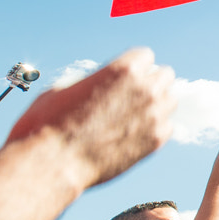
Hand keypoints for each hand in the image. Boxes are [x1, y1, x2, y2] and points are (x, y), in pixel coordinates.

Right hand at [6, 48, 173, 188]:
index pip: (146, 56)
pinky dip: (155, 129)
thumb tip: (101, 81)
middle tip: (133, 96)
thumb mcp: (64, 88)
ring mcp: (154, 115)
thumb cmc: (48, 124)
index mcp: (124, 69)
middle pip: (164, 75)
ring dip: (156, 105)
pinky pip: (167, 127)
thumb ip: (94, 80)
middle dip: (150, 83)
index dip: (134, 67)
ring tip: (135, 116)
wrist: (52, 163)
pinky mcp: (156, 140)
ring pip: (170, 100)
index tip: (126, 78)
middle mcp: (145, 89)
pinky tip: (135, 135)